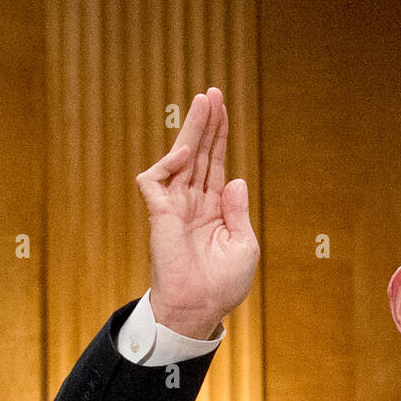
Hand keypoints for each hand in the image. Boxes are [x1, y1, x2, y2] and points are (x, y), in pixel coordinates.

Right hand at [135, 87, 258, 339]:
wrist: (201, 307)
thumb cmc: (223, 285)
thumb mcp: (244, 246)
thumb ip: (238, 211)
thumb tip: (235, 179)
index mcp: (214, 209)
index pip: (217, 164)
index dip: (220, 137)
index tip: (224, 109)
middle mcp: (194, 202)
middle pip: (200, 154)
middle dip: (207, 124)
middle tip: (212, 93)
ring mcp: (175, 206)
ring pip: (181, 158)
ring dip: (193, 129)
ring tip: (204, 102)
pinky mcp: (159, 214)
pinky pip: (156, 180)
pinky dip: (170, 164)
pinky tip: (187, 154)